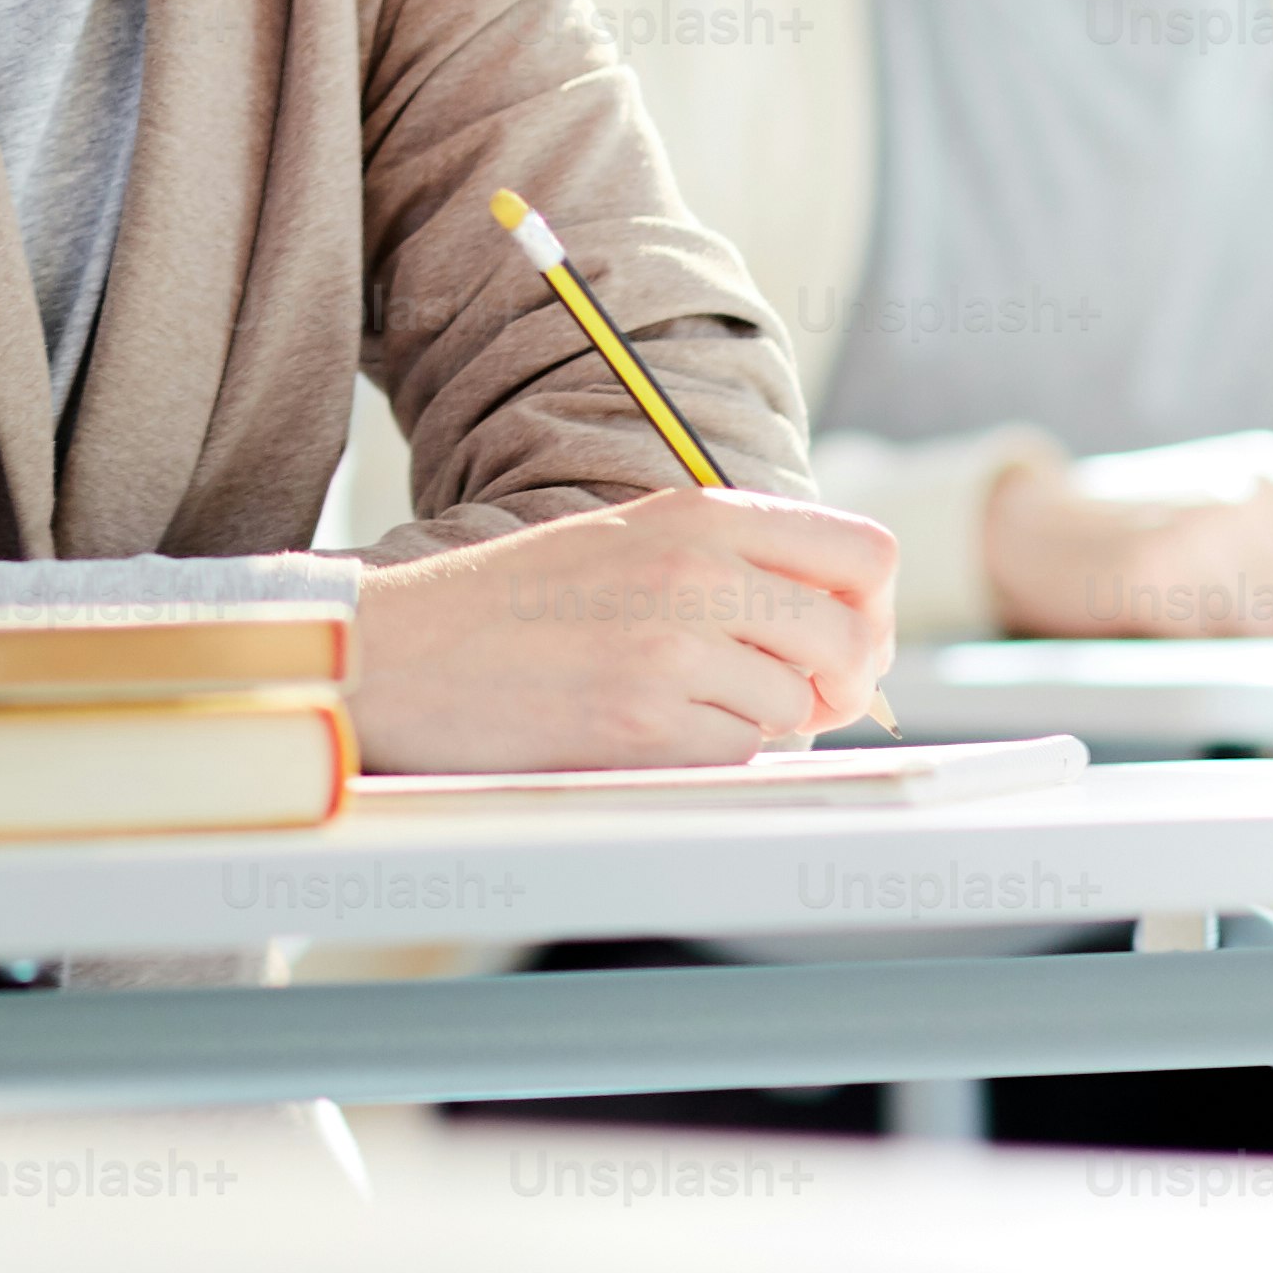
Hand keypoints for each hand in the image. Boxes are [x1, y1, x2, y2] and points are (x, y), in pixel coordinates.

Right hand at [352, 487, 898, 770]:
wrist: (401, 652)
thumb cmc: (510, 604)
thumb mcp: (627, 540)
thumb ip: (729, 564)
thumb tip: (837, 625)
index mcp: (697, 514)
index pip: (864, 553)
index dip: (871, 609)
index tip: (842, 641)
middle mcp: (695, 573)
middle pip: (851, 642)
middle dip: (839, 684)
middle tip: (799, 699)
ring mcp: (671, 651)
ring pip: (796, 711)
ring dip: (758, 722)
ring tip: (678, 703)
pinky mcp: (644, 728)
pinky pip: (737, 758)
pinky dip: (709, 756)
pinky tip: (646, 732)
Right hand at [981, 431, 1272, 636]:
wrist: (1034, 525)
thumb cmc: (1145, 521)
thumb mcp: (1235, 504)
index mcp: (1268, 467)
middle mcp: (1240, 491)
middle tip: (1252, 620)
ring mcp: (1198, 533)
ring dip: (1263, 641)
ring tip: (1212, 617)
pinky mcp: (1155, 577)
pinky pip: (1223, 639)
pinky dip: (1215, 646)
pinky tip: (1182, 623)